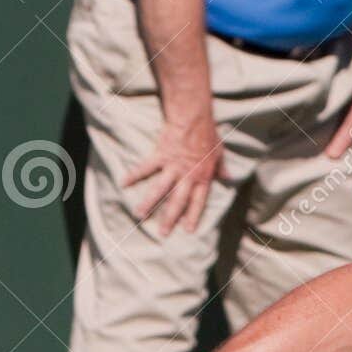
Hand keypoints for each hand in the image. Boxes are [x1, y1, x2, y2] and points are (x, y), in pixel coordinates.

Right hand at [123, 116, 227, 236]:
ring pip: (159, 190)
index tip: (188, 230)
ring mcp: (172, 167)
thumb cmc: (208, 134)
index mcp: (202, 177)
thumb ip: (222, 168)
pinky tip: (123, 183)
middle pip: (177, 202)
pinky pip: (145, 168)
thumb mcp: (219, 152)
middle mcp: (187, 176)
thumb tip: (228, 178)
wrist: (193, 118)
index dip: (193, 216)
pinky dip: (133, 175)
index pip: (198, 202)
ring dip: (149, 203)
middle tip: (162, 233)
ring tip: (140, 215)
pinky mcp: (160, 156)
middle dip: (170, 219)